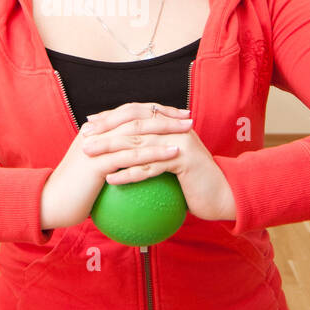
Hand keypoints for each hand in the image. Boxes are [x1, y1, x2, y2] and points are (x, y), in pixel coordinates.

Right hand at [39, 103, 191, 230]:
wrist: (50, 203)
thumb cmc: (73, 193)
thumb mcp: (92, 172)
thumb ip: (109, 161)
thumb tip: (130, 166)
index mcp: (96, 130)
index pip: (129, 113)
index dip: (154, 111)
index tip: (177, 114)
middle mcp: (96, 131)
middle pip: (136, 116)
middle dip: (165, 114)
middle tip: (189, 117)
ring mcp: (97, 145)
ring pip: (137, 132)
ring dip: (165, 130)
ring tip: (188, 132)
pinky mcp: (98, 163)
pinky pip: (132, 155)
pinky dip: (155, 152)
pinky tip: (174, 154)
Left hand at [80, 103, 237, 221]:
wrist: (225, 196)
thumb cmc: (196, 185)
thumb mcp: (172, 166)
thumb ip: (153, 156)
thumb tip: (125, 158)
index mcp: (170, 125)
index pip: (136, 114)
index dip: (112, 117)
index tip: (89, 125)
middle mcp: (175, 128)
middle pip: (134, 123)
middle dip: (106, 129)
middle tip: (84, 138)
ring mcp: (180, 142)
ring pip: (139, 142)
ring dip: (111, 149)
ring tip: (90, 156)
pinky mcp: (184, 160)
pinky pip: (150, 166)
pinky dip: (129, 173)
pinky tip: (111, 179)